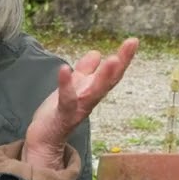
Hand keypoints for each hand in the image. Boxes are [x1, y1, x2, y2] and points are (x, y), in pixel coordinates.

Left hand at [25, 38, 138, 168]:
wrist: (45, 138)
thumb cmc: (59, 112)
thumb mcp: (74, 86)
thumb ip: (85, 71)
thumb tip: (97, 53)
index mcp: (92, 91)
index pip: (111, 73)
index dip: (123, 58)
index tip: (134, 41)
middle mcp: (90, 100)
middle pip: (109, 80)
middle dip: (121, 62)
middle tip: (132, 44)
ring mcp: (78, 108)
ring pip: (95, 92)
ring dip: (104, 76)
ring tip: (113, 59)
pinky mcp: (63, 115)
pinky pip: (66, 100)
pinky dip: (66, 85)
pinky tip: (65, 68)